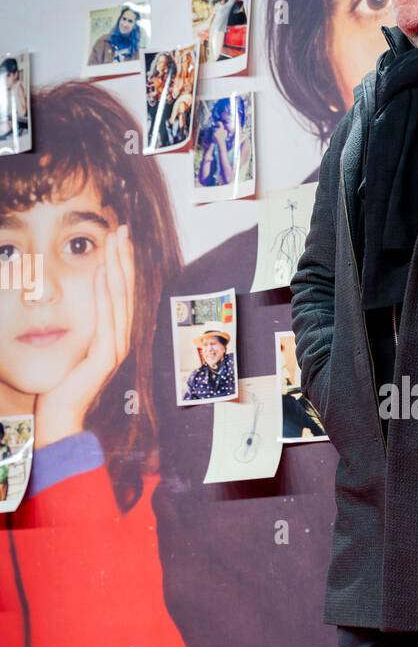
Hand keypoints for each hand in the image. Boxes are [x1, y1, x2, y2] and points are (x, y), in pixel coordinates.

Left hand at [34, 226, 135, 448]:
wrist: (61, 416)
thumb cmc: (63, 384)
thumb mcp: (73, 346)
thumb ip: (83, 326)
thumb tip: (79, 300)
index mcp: (114, 336)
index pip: (121, 293)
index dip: (123, 265)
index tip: (120, 239)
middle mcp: (120, 340)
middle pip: (126, 291)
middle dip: (124, 259)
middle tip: (122, 230)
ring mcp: (115, 349)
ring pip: (120, 301)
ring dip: (119, 269)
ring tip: (116, 243)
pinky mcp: (105, 358)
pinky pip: (107, 320)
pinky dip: (107, 296)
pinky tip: (105, 275)